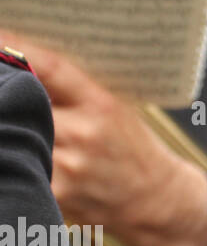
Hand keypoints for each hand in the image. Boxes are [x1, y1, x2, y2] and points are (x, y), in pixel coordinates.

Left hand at [1, 31, 206, 245]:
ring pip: (16, 135)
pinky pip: (23, 166)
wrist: (153, 197)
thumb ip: (72, 92)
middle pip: (21, 101)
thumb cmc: (132, 147)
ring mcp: (68, 165)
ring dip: (10, 125)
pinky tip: (22, 151)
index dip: (16, 48)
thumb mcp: (114, 109)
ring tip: (15, 122)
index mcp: (101, 104)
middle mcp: (84, 133)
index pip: (50, 67)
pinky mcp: (57, 193)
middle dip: (4, 89)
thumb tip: (20, 65)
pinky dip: (17, 156)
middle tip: (1, 82)